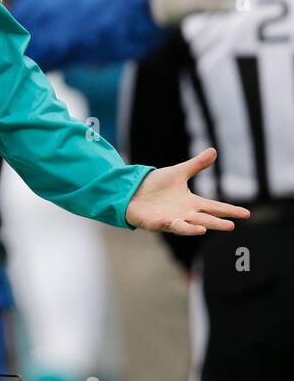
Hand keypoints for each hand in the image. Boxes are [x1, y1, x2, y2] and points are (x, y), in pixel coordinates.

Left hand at [124, 148, 250, 234]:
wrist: (132, 190)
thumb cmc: (156, 185)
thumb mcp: (178, 173)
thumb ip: (196, 165)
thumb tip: (214, 151)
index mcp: (191, 203)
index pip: (214, 207)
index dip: (229, 210)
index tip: (246, 214)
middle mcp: (183, 214)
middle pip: (204, 219)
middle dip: (216, 223)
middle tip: (231, 226)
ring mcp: (169, 219)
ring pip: (184, 226)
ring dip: (193, 228)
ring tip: (204, 229)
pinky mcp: (154, 222)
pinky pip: (162, 225)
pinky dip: (167, 224)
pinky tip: (172, 222)